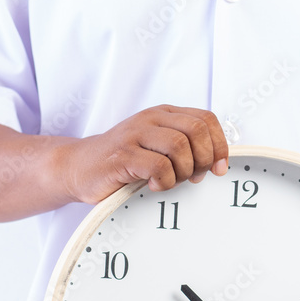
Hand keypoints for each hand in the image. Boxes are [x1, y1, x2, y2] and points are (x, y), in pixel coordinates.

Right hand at [57, 105, 229, 203]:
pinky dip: (164, 181)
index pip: (206, 120)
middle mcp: (150, 119)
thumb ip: (185, 149)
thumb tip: (218, 164)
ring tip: (170, 181)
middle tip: (192, 177)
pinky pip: (158, 166)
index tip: (218, 169)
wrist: (80, 168)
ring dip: (183, 171)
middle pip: (197, 131)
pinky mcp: (122, 155)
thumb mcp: (158, 149)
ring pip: (179, 146)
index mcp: (164, 115)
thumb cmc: (124, 163)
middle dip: (203, 160)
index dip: (219, 145)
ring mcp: (135, 134)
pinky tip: (153, 186)